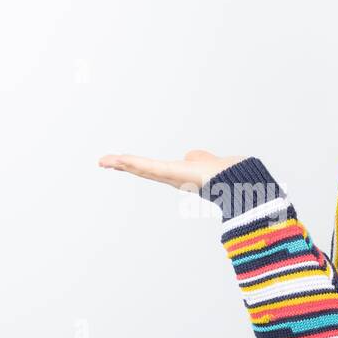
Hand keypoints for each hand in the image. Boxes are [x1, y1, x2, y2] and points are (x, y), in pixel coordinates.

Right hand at [97, 149, 246, 190]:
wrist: (234, 181)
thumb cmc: (224, 174)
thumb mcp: (204, 160)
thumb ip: (196, 157)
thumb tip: (190, 156)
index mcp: (177, 174)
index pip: (151, 169)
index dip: (134, 165)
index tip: (119, 162)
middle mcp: (171, 178)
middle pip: (141, 170)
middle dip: (122, 165)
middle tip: (103, 162)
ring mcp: (170, 176)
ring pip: (142, 168)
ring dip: (122, 163)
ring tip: (105, 160)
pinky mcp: (171, 173)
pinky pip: (149, 166)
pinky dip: (133, 162)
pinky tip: (119, 160)